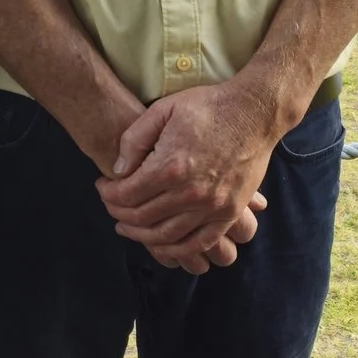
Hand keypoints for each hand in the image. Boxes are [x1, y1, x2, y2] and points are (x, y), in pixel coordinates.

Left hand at [96, 82, 282, 272]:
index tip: (103, 187)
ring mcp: (212, 207)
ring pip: (166, 236)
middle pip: (142, 218)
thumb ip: (134, 140)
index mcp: (170, 166)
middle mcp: (190, 193)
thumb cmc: (208, 106)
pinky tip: (163, 245)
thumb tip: (117, 171)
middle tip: (112, 206)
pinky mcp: (229, 212)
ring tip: (129, 227)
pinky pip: (199, 243)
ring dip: (142, 236)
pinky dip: (177, 251)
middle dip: (119, 214)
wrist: (254, 112)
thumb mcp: (163, 110)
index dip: (108, 195)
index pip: (127, 195)